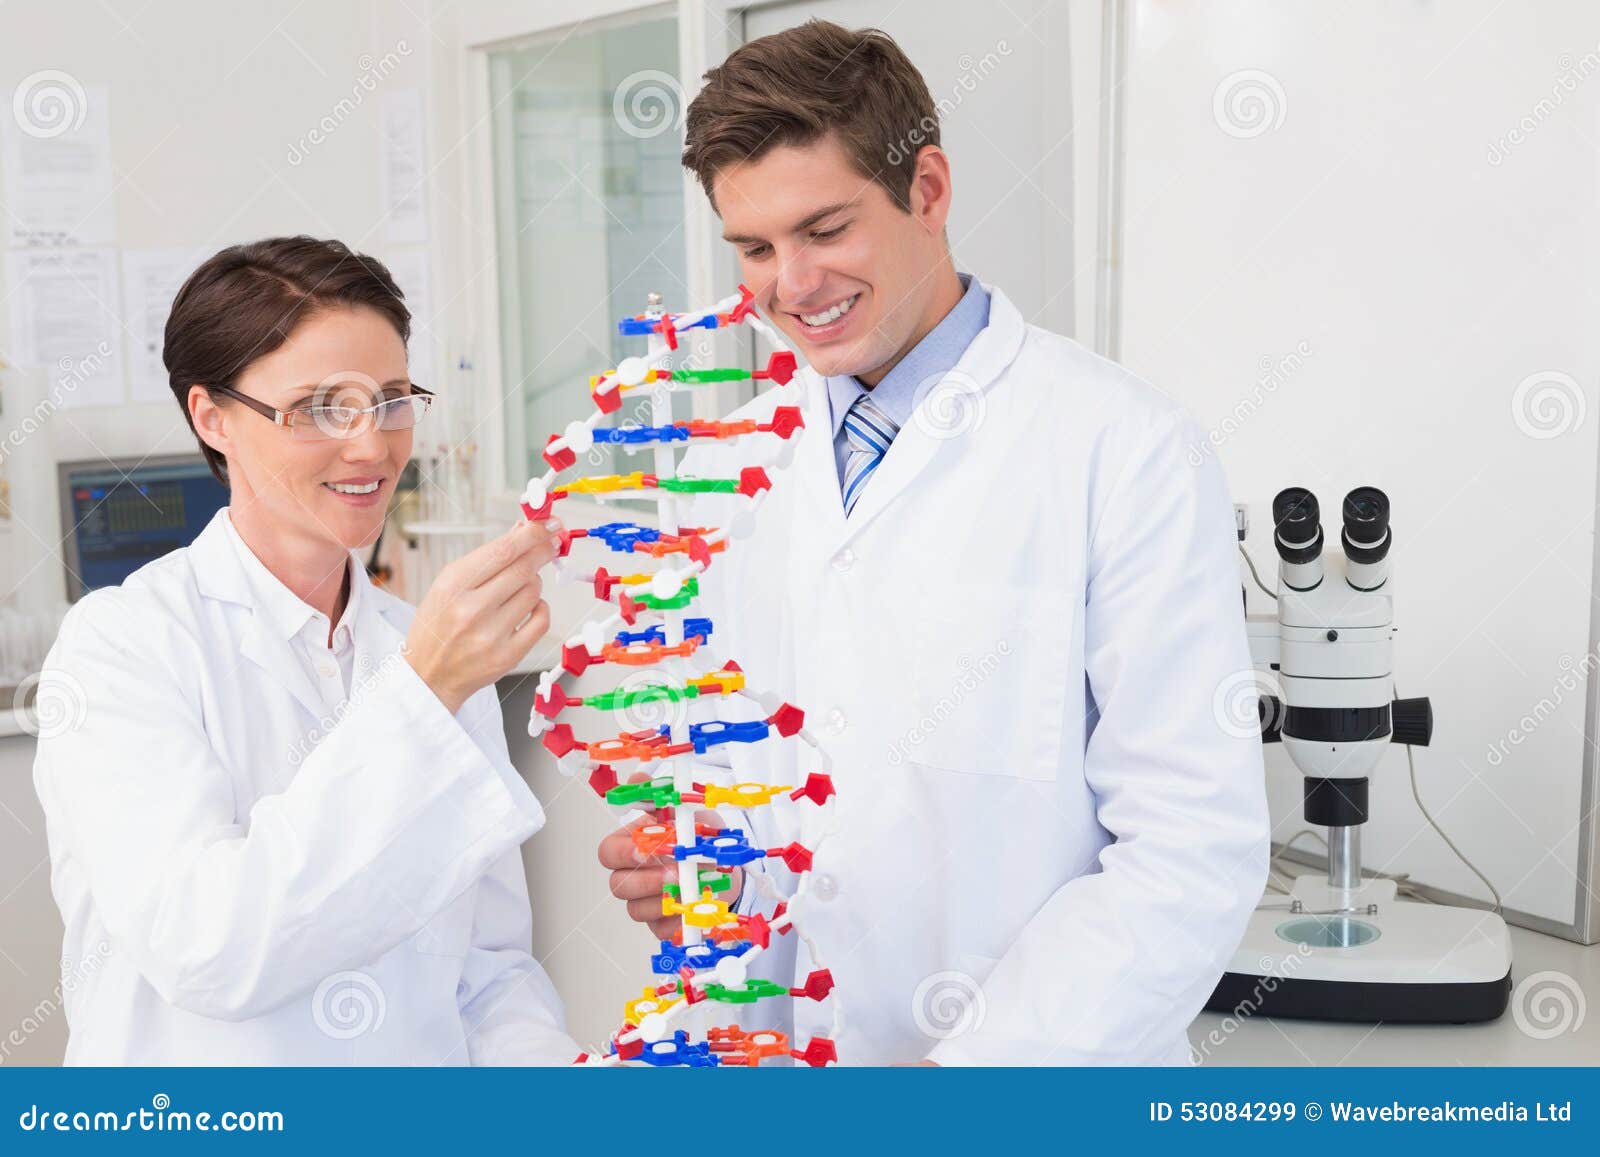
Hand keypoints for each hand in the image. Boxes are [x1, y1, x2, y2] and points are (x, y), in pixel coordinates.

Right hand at [403, 519, 561, 713]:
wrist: (428, 675)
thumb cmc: (438, 625)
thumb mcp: (449, 585)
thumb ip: (486, 559)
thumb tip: (522, 530)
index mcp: (452, 586)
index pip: (502, 550)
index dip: (532, 534)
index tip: (549, 524)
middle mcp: (470, 609)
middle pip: (523, 568)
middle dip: (543, 550)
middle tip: (552, 542)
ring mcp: (490, 635)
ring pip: (534, 592)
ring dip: (534, 582)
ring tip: (521, 585)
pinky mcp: (507, 656)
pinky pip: (541, 620)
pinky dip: (540, 608)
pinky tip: (529, 607)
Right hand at [599, 786, 742, 939]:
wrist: (727, 866)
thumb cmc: (699, 837)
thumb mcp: (685, 812)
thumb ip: (660, 797)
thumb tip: (639, 780)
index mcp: (631, 846)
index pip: (608, 852)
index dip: (623, 853)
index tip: (646, 849)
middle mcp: (633, 876)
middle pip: (617, 885)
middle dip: (646, 880)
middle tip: (676, 873)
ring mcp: (646, 902)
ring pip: (636, 910)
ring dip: (663, 899)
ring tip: (691, 887)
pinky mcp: (662, 924)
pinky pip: (660, 930)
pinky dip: (677, 919)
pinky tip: (693, 907)